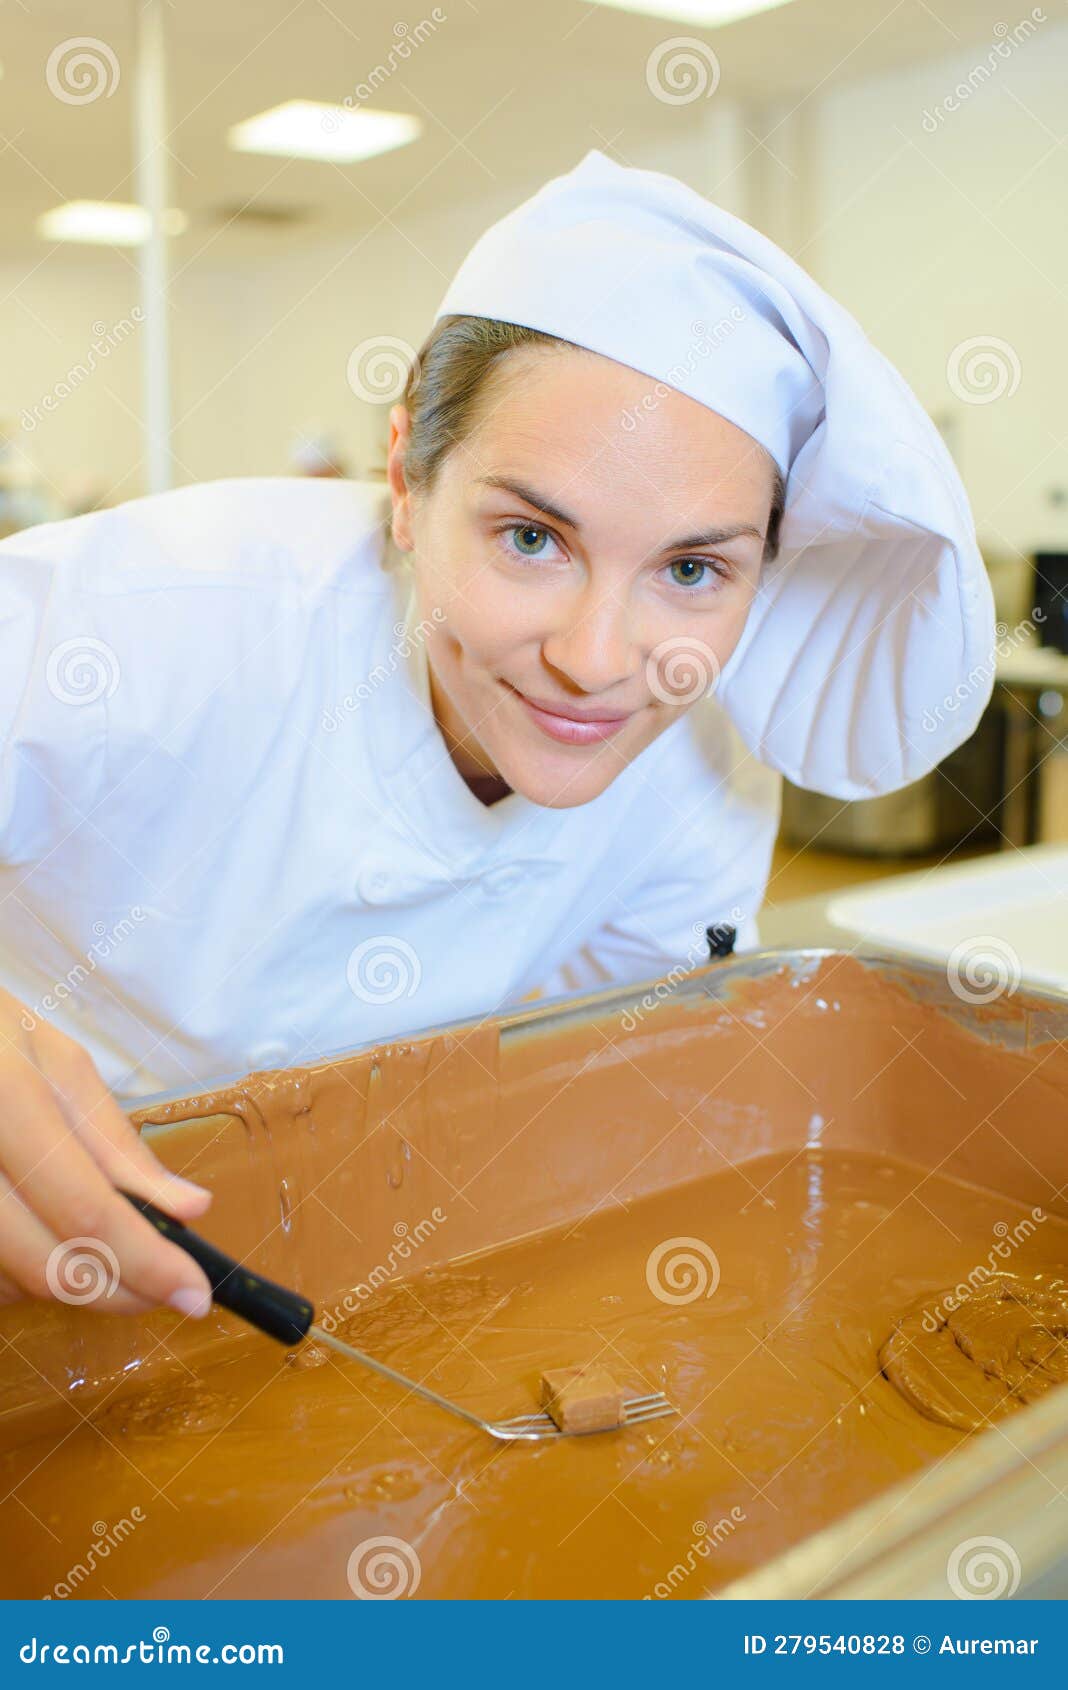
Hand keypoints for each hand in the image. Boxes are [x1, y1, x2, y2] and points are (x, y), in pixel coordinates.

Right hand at [0, 990, 213, 1317]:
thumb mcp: (56, 1063)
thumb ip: (117, 1141)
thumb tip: (191, 1208)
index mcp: (7, 1099)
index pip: (84, 1207)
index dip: (145, 1260)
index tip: (193, 1295)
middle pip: (46, 1263)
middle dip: (118, 1289)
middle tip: (162, 1288)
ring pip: (12, 1283)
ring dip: (69, 1282)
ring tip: (102, 1243)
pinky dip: (22, 1275)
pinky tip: (42, 1238)